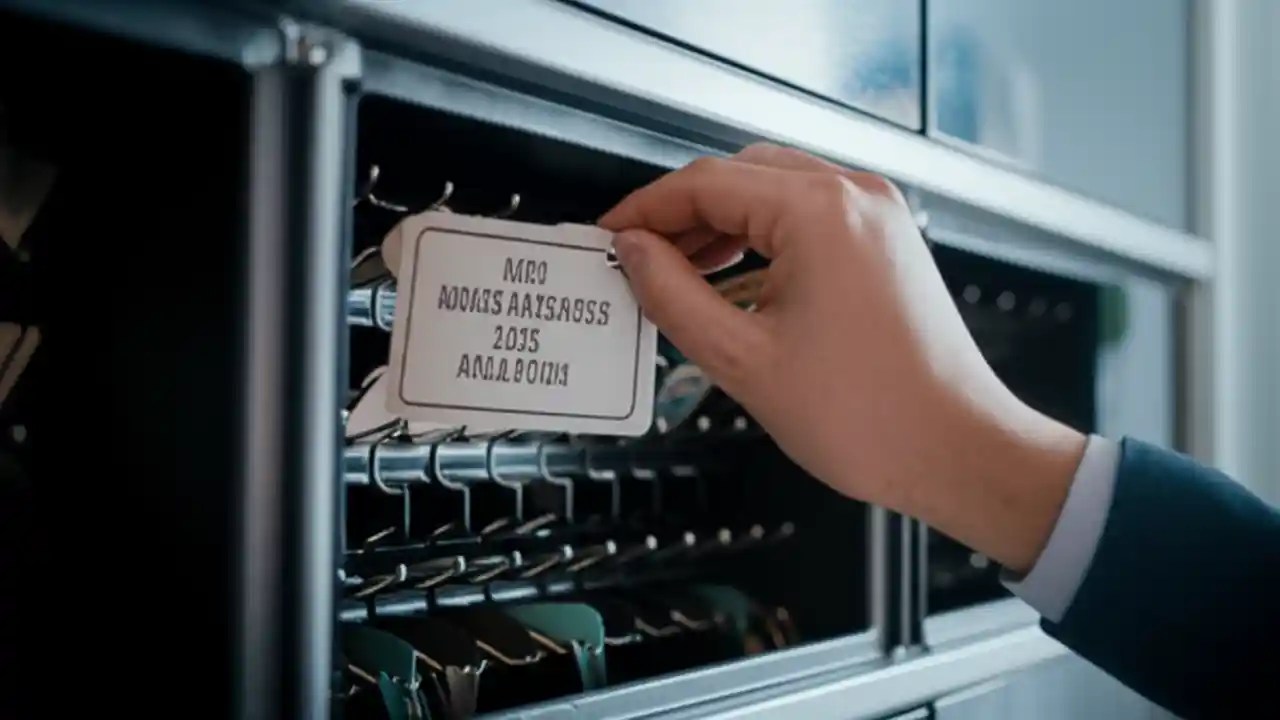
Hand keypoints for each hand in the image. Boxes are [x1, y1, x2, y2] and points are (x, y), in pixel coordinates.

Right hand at [599, 143, 1086, 572]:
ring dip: (720, 225)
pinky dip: (762, 238)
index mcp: (820, 212)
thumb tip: (634, 254)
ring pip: (773, 192)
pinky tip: (731, 279)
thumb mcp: (743, 359)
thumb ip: (673, 296)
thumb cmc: (871, 416)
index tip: (609, 234)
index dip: (645, 209)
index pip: (705, 184)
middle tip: (636, 256)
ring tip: (676, 271)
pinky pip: (808, 217)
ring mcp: (878, 216)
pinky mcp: (887, 242)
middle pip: (739, 177)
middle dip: (681, 214)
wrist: (957, 449)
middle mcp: (855, 197)